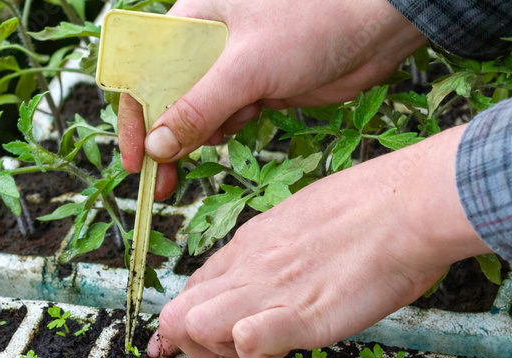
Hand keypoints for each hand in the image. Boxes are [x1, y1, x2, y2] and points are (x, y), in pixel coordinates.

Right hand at [117, 0, 427, 198]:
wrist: (377, 27)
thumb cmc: (314, 21)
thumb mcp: (247, 67)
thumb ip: (199, 107)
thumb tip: (158, 147)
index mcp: (191, 19)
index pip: (143, 69)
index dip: (134, 115)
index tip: (137, 159)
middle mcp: (205, 41)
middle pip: (166, 97)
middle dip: (165, 139)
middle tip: (162, 184)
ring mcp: (230, 66)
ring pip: (196, 113)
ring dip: (201, 135)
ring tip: (226, 130)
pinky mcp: (256, 87)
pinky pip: (225, 118)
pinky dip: (228, 129)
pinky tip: (244, 121)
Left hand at [147, 125, 491, 357]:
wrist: (410, 205)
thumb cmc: (375, 210)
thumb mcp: (306, 220)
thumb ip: (281, 248)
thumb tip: (281, 270)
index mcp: (250, 244)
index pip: (193, 288)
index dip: (186, 320)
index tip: (191, 340)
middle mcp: (248, 267)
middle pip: (179, 313)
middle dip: (192, 342)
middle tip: (231, 349)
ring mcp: (269, 290)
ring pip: (195, 326)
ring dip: (217, 350)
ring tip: (260, 347)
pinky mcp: (299, 315)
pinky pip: (247, 340)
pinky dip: (255, 353)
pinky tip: (281, 348)